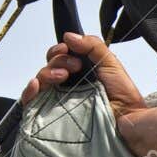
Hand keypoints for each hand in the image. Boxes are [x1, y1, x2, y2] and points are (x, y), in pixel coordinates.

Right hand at [24, 33, 144, 115]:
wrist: (127, 120)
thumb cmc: (123, 95)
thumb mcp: (110, 63)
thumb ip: (92, 45)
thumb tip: (68, 36)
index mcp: (78, 73)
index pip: (58, 57)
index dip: (59, 50)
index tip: (70, 51)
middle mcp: (66, 86)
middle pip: (47, 67)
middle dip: (57, 60)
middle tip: (74, 66)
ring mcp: (58, 102)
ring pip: (39, 82)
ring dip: (47, 73)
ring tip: (63, 76)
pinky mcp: (52, 118)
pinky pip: (31, 104)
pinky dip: (28, 91)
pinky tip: (35, 85)